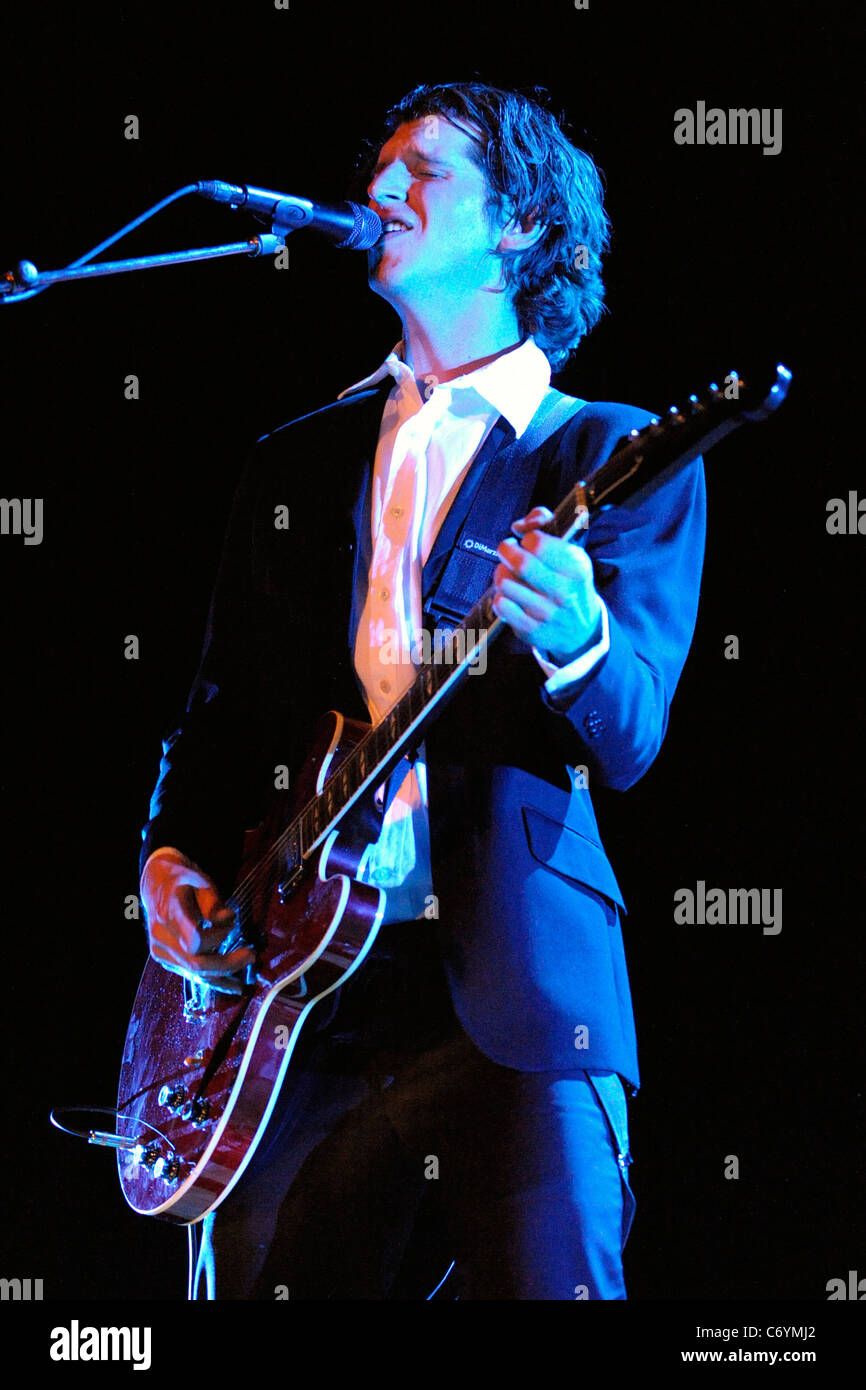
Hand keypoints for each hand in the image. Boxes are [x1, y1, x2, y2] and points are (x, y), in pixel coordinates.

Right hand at [140, 848, 254, 994]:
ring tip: (244, 981)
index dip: (218, 938)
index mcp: (170, 912)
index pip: (195, 940)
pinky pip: (189, 974)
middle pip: (196, 962)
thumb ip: (213, 902)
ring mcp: (160, 950)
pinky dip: (212, 979)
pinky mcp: (164, 958)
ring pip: (194, 973)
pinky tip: (231, 985)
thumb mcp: (200, 880)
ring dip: (222, 977)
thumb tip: (228, 920)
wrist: (156, 885)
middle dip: (227, 964)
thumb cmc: (183, 880)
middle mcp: (162, 935)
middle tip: (251, 956)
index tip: (232, 926)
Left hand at [492, 506, 602, 663]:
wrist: (581, 629)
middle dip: (506, 550)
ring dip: (501, 573)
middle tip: (507, 550)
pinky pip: (501, 606)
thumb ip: (545, 525)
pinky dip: (499, 596)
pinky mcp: (531, 630)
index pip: (539, 543)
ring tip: (508, 573)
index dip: (527, 536)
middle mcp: (563, 592)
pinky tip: (509, 595)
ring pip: (506, 584)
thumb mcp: (569, 551)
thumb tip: (520, 524)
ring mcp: (546, 613)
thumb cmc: (569, 582)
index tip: (527, 540)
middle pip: (521, 563)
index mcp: (576, 568)